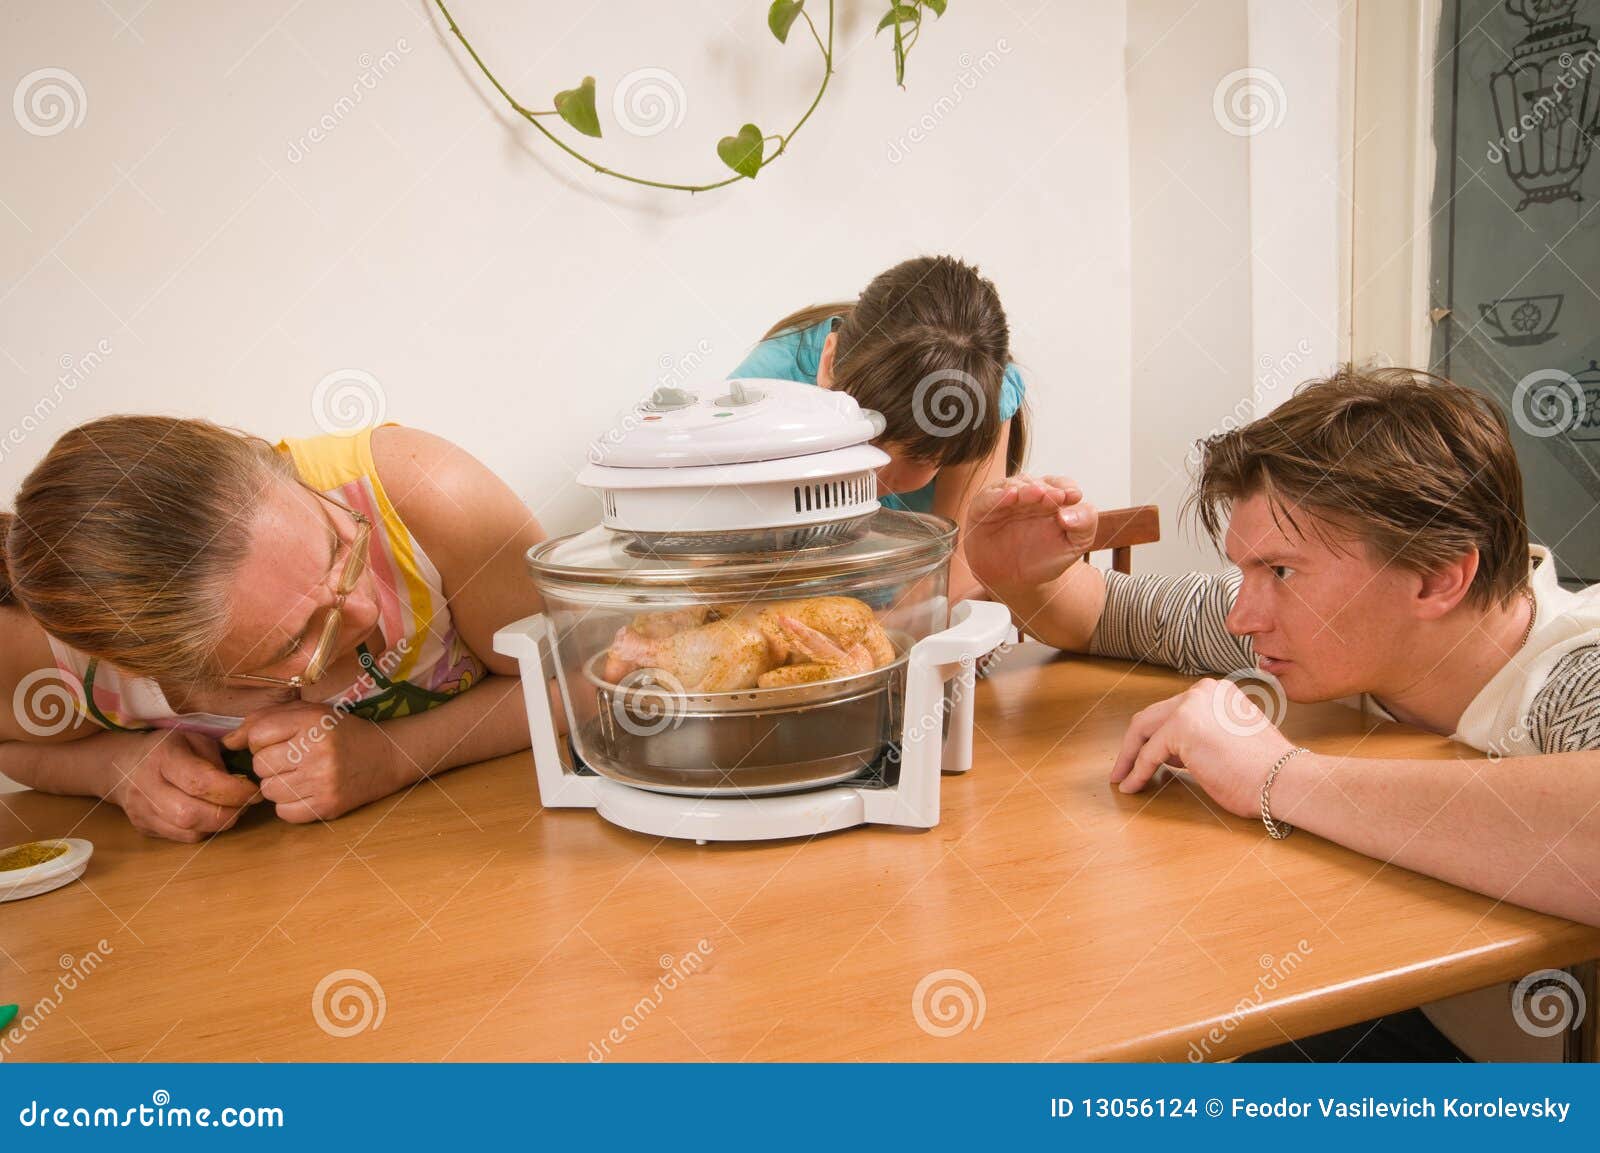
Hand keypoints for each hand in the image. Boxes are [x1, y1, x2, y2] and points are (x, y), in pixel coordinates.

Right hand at [106, 729, 260, 842]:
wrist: (122, 764)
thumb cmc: (168, 747)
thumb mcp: (195, 738)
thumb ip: (218, 760)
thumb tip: (242, 784)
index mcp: (162, 757)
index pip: (200, 782)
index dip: (233, 791)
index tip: (253, 790)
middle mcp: (147, 787)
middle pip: (191, 814)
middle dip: (228, 813)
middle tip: (247, 804)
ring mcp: (142, 812)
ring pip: (188, 831)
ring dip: (219, 824)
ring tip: (232, 809)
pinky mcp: (144, 828)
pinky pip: (183, 838)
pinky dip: (205, 830)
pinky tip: (212, 816)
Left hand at [223, 702, 410, 823]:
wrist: (386, 756)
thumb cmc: (340, 733)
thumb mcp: (308, 713)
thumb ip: (264, 720)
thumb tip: (227, 742)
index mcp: (313, 721)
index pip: (258, 734)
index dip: (261, 740)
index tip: (278, 740)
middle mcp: (318, 750)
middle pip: (260, 765)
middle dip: (268, 764)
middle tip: (290, 759)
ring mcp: (323, 781)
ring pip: (269, 790)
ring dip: (278, 784)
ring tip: (299, 775)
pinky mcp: (327, 806)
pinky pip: (284, 812)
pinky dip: (289, 805)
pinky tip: (306, 791)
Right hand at [964, 475, 1097, 591]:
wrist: (1016, 583)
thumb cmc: (1044, 559)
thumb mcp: (1074, 545)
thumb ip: (1085, 525)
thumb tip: (1070, 514)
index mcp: (1052, 500)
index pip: (1061, 485)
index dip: (1066, 487)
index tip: (1073, 496)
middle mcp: (1028, 497)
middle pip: (1036, 484)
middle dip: (1045, 488)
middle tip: (1054, 496)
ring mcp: (1005, 502)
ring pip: (1012, 486)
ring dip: (1024, 488)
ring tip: (1035, 493)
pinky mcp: (983, 511)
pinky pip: (987, 499)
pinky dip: (997, 496)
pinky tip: (1008, 496)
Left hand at [1109, 678, 1295, 818]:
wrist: (1285, 780)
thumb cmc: (1264, 772)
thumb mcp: (1228, 741)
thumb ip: (1199, 738)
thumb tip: (1169, 754)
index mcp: (1217, 692)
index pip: (1172, 710)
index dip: (1153, 735)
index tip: (1141, 755)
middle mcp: (1203, 691)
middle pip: (1152, 716)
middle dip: (1133, 744)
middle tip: (1122, 767)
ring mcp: (1191, 705)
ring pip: (1144, 730)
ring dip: (1129, 757)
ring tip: (1122, 777)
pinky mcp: (1181, 726)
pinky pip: (1149, 754)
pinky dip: (1137, 770)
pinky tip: (1131, 785)